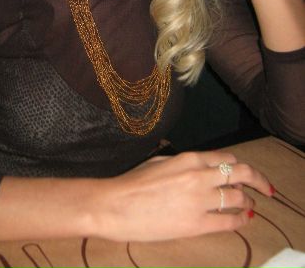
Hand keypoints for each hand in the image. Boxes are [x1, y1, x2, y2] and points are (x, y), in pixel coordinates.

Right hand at [93, 150, 272, 241]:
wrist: (116, 205)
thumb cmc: (132, 182)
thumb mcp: (161, 162)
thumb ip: (184, 164)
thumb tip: (201, 170)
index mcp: (189, 158)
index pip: (227, 158)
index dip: (240, 167)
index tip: (245, 173)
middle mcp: (199, 176)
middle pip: (241, 173)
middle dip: (258, 180)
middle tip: (267, 188)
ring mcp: (200, 200)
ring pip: (238, 198)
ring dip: (248, 201)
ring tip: (251, 205)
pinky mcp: (196, 223)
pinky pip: (229, 222)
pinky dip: (241, 220)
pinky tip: (244, 219)